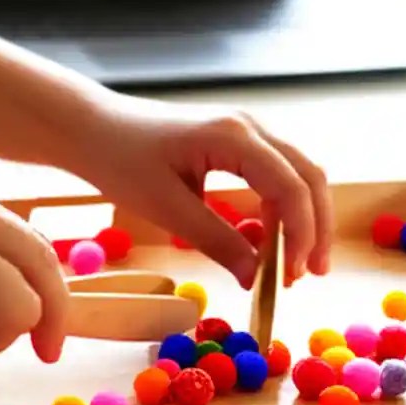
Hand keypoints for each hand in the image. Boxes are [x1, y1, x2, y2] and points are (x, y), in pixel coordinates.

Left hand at [69, 93, 331, 289]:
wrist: (90, 127)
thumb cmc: (119, 160)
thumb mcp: (167, 208)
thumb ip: (217, 241)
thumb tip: (256, 277)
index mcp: (235, 137)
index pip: (291, 187)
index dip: (299, 235)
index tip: (290, 278)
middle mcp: (250, 127)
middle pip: (308, 176)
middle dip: (314, 227)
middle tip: (310, 275)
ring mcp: (245, 131)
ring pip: (297, 174)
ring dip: (302, 218)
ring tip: (293, 265)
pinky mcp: (234, 142)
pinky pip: (274, 173)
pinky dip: (281, 207)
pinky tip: (270, 240)